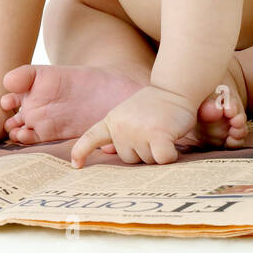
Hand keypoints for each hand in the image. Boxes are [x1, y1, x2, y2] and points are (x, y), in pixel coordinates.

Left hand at [69, 84, 197, 167]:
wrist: (175, 88)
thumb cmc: (155, 105)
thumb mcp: (129, 115)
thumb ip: (118, 132)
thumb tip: (107, 151)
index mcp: (113, 120)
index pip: (92, 137)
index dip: (82, 151)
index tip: (76, 164)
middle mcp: (122, 127)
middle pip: (130, 159)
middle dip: (143, 151)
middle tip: (153, 130)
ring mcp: (138, 131)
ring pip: (147, 161)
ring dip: (157, 151)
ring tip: (162, 130)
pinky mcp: (157, 136)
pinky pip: (162, 159)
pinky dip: (170, 155)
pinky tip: (172, 139)